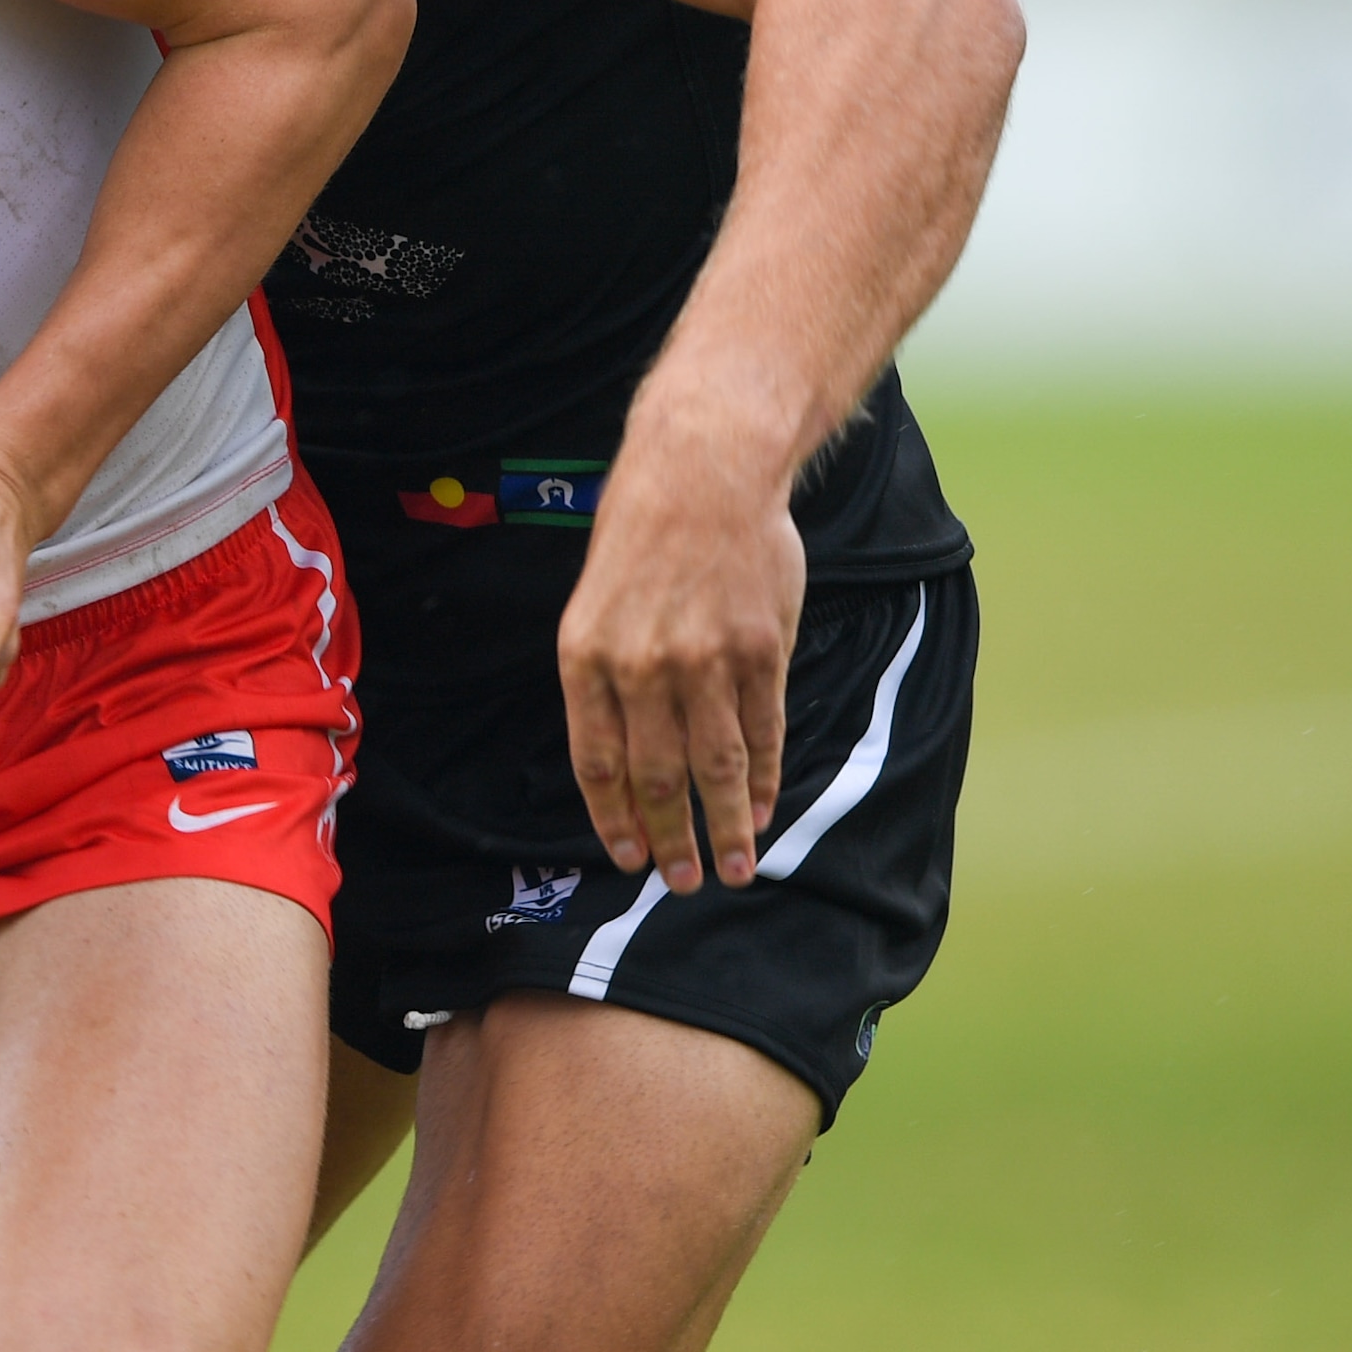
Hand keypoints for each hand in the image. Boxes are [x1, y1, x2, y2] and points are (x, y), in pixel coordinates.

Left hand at [554, 439, 802, 891]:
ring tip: (732, 869)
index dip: (613, 817)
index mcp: (586, 655)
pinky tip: (764, 809)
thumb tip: (621, 757)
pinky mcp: (759, 651)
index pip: (597, 761)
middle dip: (671, 839)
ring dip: (726, 828)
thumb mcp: (594, 601)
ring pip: (716, 766)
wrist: (704, 470)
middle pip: (657, 777)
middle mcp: (642, 666)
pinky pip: (762, 731)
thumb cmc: (642, 532)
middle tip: (682, 881)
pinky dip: (765, 779)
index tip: (627, 857)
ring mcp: (705, 660)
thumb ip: (605, 677)